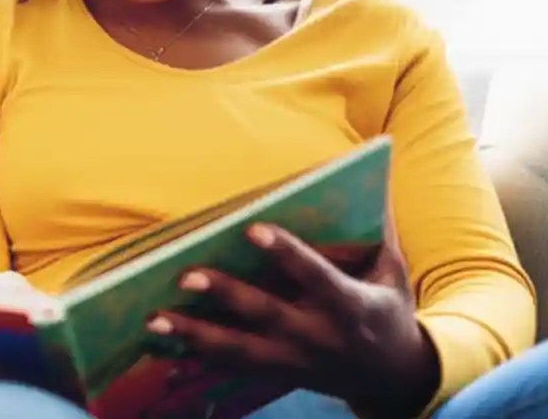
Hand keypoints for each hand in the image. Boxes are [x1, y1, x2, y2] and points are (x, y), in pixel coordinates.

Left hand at [147, 222, 440, 415]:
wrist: (394, 379)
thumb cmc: (388, 309)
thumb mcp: (391, 270)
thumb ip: (378, 226)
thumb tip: (372, 168)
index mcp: (350, 306)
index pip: (315, 276)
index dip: (285, 253)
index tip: (251, 228)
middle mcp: (318, 337)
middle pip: (265, 315)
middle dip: (224, 295)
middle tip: (185, 274)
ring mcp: (294, 361)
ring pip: (238, 350)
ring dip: (194, 334)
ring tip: (153, 319)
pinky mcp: (277, 374)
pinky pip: (230, 367)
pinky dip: (193, 355)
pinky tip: (157, 343)